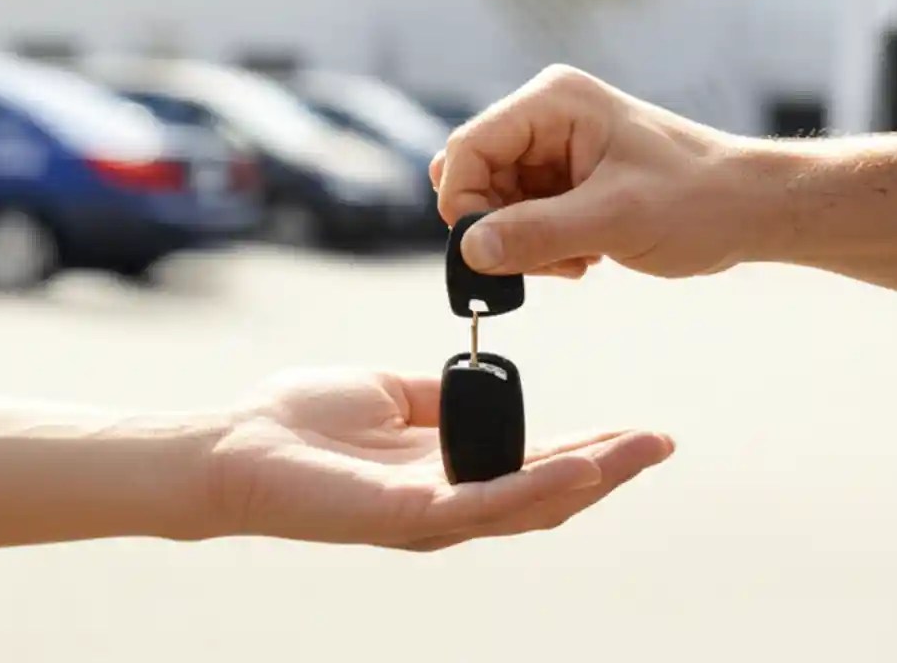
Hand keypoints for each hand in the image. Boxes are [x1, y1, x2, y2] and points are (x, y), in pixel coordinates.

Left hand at [207, 368, 673, 550]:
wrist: (235, 447)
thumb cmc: (300, 422)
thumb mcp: (388, 392)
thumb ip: (439, 396)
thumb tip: (475, 380)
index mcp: (448, 469)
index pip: (534, 462)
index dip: (590, 447)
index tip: (638, 429)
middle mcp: (450, 501)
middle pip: (548, 492)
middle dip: (610, 469)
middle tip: (661, 444)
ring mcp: (432, 515)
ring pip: (530, 504)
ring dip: (592, 478)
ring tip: (641, 452)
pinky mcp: (408, 517)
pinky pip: (486, 504)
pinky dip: (538, 486)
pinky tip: (581, 464)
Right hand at [432, 65, 791, 278]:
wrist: (749, 210)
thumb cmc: (698, 198)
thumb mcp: (614, 219)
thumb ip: (536, 233)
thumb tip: (470, 251)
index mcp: (553, 102)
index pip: (468, 147)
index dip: (465, 202)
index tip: (489, 251)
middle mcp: (545, 118)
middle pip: (475, 177)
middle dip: (498, 227)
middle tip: (545, 257)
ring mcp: (554, 149)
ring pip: (495, 204)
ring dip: (523, 243)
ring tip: (575, 257)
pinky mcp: (564, 181)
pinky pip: (521, 218)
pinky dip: (541, 247)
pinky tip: (584, 255)